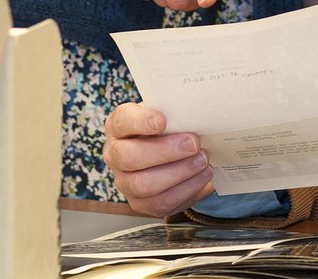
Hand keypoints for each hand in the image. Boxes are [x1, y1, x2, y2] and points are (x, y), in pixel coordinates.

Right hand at [102, 102, 214, 216]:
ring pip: (144, 185)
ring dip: (179, 173)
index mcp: (118, 126)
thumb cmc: (169, 129)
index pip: (122, 121)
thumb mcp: (168, 114)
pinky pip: (161, 202)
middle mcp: (114, 155)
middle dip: (165, 152)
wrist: (172, 154)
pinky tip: (202, 176)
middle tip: (193, 144)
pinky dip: (187, 189)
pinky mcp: (140, 203)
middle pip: (129, 158)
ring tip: (202, 161)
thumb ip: (174, 113)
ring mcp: (124, 182)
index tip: (162, 121)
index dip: (140, 121)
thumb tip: (193, 115)